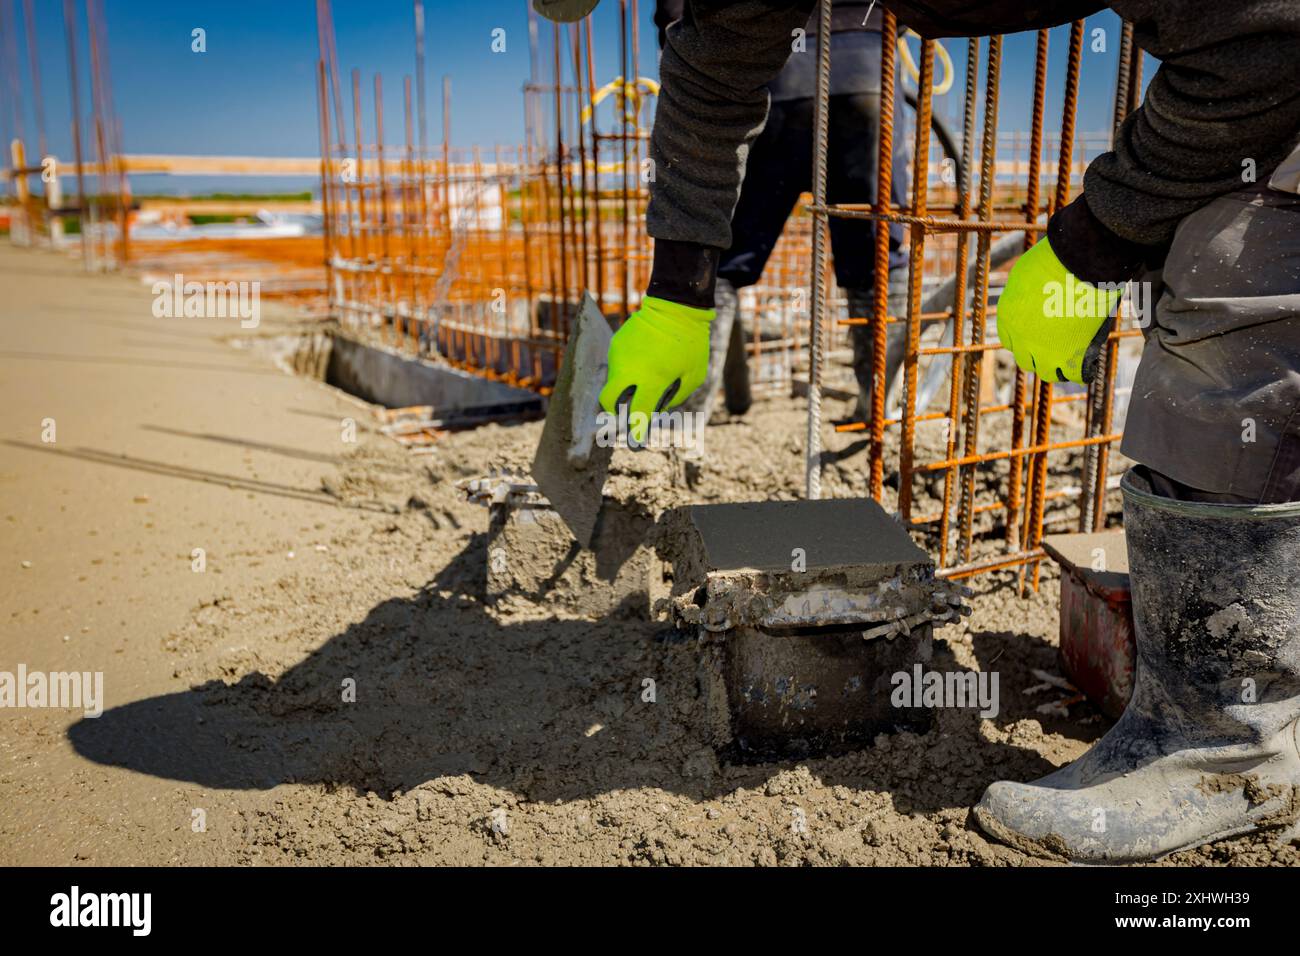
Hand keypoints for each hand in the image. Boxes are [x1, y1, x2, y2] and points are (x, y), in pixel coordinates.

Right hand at [598, 296, 712, 444]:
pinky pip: (619, 364)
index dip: (636, 432)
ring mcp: (619, 355)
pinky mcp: (616, 343)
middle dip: (612, 413)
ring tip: (650, 372)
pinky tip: (646, 357)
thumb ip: (674, 396)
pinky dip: (629, 368)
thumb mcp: (693, 376)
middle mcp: (629, 368)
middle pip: (607, 401)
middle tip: (626, 414)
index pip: (638, 413)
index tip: (635, 443)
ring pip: (613, 381)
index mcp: (651, 378)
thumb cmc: (691, 343)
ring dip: (626, 386)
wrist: (677, 306)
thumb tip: (656, 409)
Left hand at [997, 238, 1123, 384]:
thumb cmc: (1054, 259)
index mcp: (1008, 318)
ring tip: (1070, 361)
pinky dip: (1081, 373)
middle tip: (1054, 348)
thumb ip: (1024, 292)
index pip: (1010, 341)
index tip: (1035, 336)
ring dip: (1057, 367)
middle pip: (1026, 360)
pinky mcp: (1070, 355)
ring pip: (1048, 372)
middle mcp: (1021, 339)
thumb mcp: (1025, 274)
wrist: (1078, 263)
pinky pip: (1075, 375)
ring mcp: (1045, 350)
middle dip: (1038, 355)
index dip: (1023, 340)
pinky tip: (1087, 368)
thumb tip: (1031, 296)